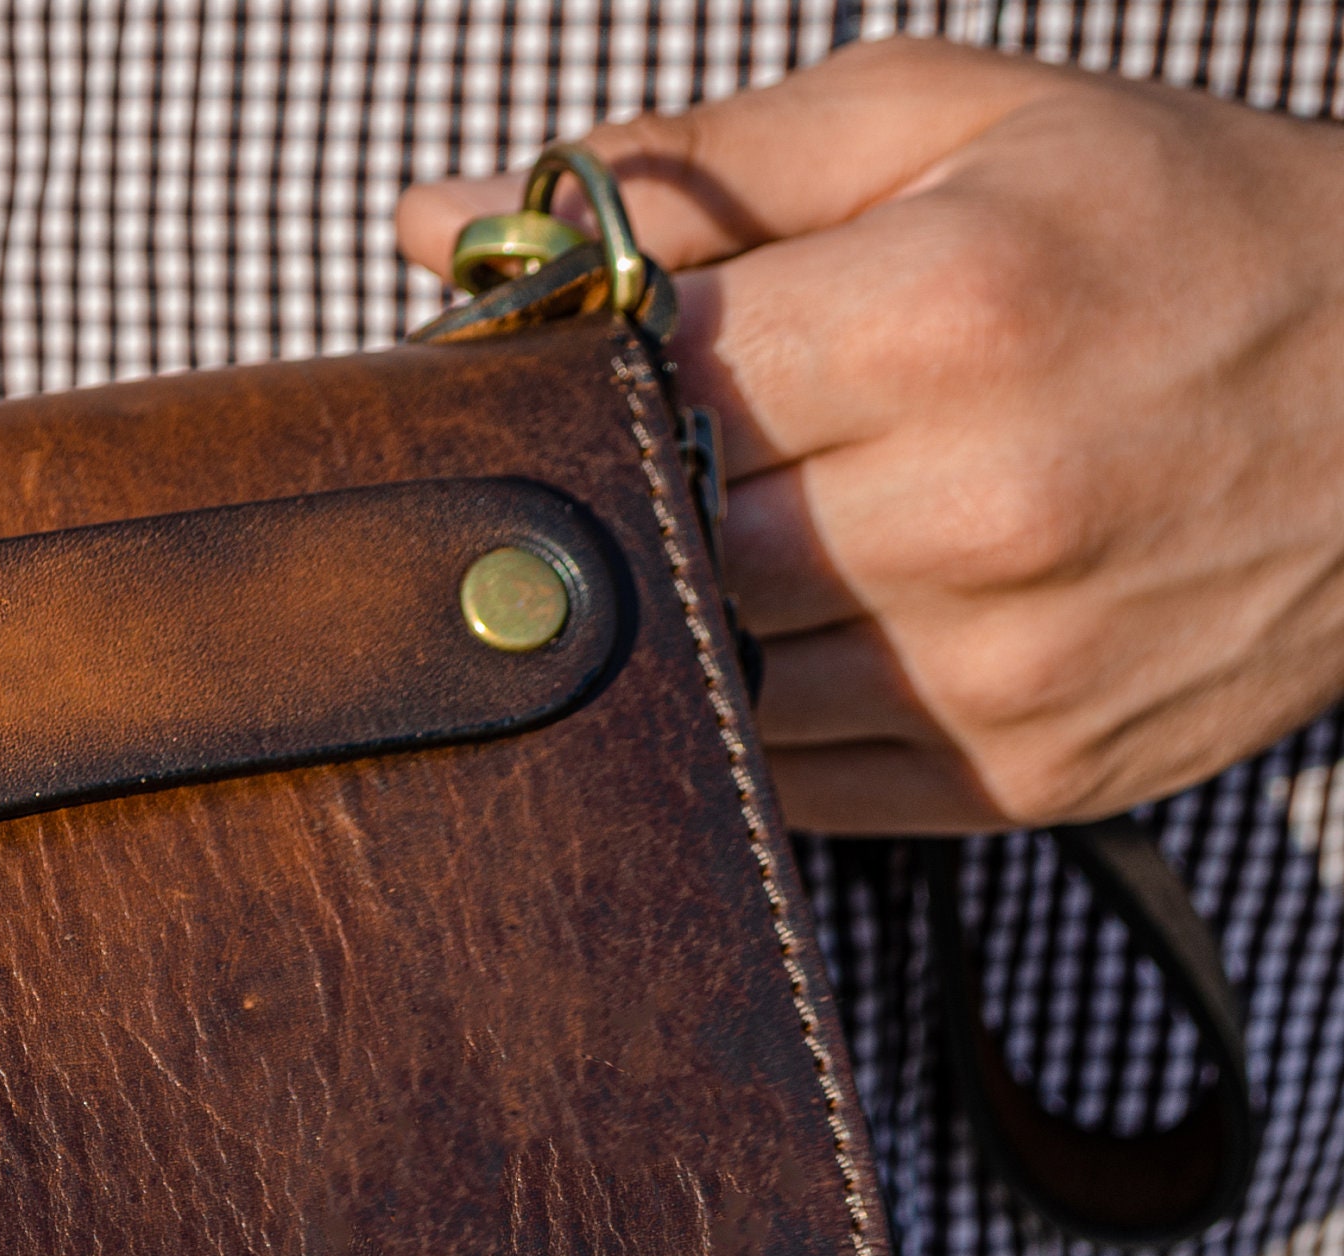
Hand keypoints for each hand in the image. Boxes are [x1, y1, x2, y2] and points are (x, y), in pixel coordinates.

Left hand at [399, 40, 1343, 834]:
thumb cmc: (1174, 231)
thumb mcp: (954, 122)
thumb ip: (691, 172)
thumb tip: (437, 228)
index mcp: (943, 318)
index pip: (629, 383)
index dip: (552, 381)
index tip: (541, 370)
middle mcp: (969, 511)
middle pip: (650, 547)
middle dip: (600, 506)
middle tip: (600, 463)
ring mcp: (995, 671)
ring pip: (702, 679)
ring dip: (664, 621)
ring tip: (703, 539)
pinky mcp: (1017, 777)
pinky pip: (787, 776)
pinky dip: (745, 714)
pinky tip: (775, 632)